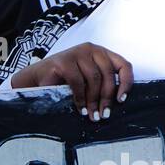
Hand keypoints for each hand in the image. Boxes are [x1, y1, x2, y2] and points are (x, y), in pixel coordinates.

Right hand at [10, 42, 132, 120]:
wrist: (38, 79)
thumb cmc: (65, 82)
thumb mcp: (89, 81)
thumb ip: (102, 84)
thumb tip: (116, 105)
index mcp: (102, 54)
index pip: (124, 65)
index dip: (126, 83)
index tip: (121, 100)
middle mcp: (92, 49)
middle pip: (109, 75)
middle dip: (106, 98)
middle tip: (103, 115)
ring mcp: (78, 52)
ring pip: (94, 79)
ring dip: (93, 100)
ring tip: (91, 115)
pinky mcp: (64, 61)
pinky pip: (78, 82)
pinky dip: (80, 98)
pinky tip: (80, 108)